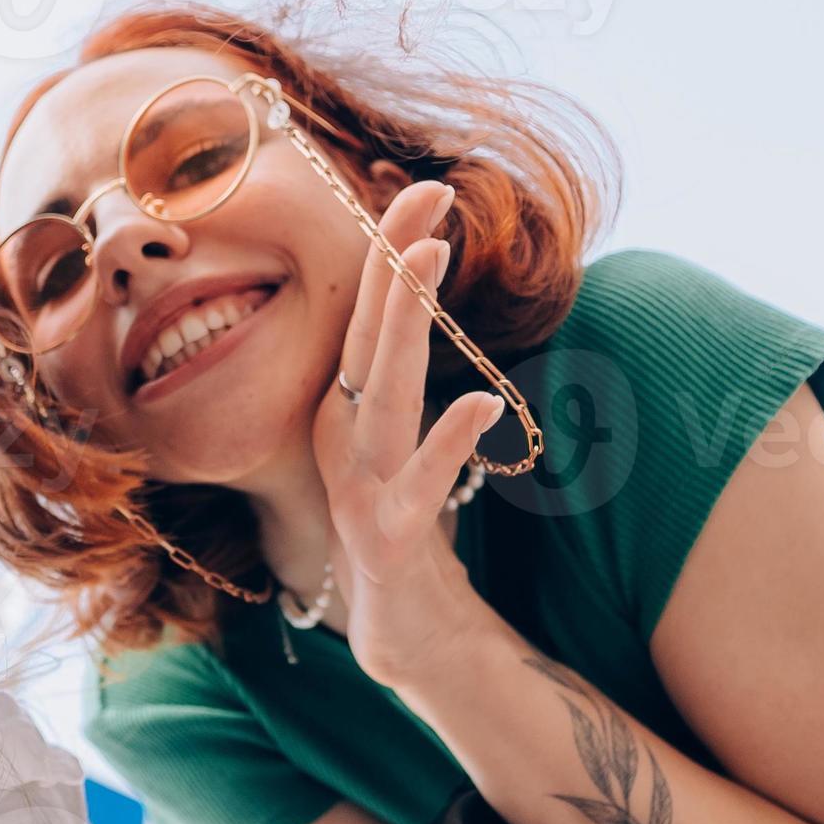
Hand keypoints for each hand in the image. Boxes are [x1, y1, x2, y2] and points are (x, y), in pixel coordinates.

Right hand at [313, 173, 506, 688]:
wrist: (405, 634)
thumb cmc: (407, 528)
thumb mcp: (407, 441)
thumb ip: (406, 377)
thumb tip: (427, 298)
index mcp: (346, 412)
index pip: (368, 317)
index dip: (392, 252)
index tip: (425, 189)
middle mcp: (341, 440)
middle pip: (366, 338)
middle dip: (393, 263)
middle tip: (424, 195)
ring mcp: (357, 490)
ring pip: (381, 394)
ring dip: (404, 324)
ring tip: (433, 259)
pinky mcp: (385, 540)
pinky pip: (420, 484)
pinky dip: (448, 442)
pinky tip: (481, 402)